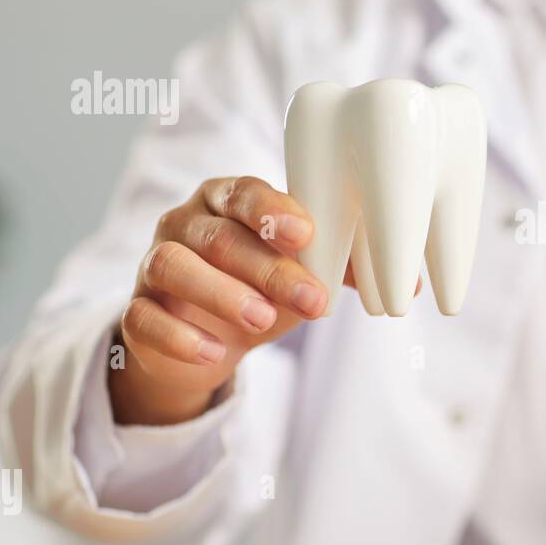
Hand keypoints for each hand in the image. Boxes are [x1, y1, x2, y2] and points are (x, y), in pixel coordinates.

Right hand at [111, 176, 357, 425]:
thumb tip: (408, 283)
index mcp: (226, 201)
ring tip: (263, 319)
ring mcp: (153, 266)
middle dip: (267, 267)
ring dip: (220, 292)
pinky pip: (143, 318)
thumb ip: (346, 271)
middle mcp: (184, 224)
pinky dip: (179, 335)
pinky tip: (215, 352)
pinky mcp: (137, 312)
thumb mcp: (302, 275)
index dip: (271, 208)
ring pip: (172, 266)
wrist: (206, 339)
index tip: (305, 232)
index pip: (242, 191)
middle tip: (312, 298)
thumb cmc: (260, 287)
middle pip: (218, 235)